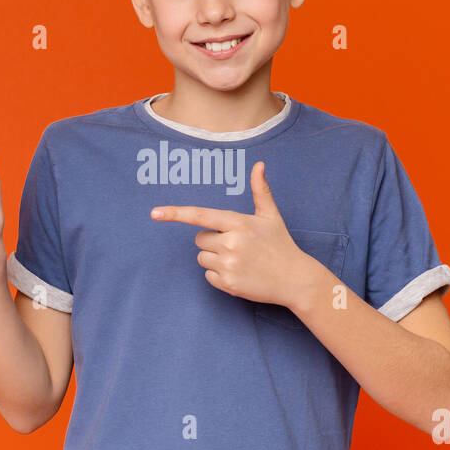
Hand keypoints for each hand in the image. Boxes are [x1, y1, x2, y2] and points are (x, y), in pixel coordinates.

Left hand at [150, 160, 312, 308]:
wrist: (295, 279)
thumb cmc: (281, 244)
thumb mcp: (271, 215)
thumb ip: (260, 190)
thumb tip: (259, 165)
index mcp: (238, 223)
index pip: (200, 215)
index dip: (175, 213)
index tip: (154, 213)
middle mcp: (231, 243)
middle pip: (199, 239)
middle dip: (212, 240)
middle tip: (236, 245)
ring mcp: (229, 265)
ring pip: (202, 257)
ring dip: (215, 258)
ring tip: (239, 259)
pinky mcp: (228, 284)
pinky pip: (208, 275)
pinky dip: (219, 275)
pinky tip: (239, 273)